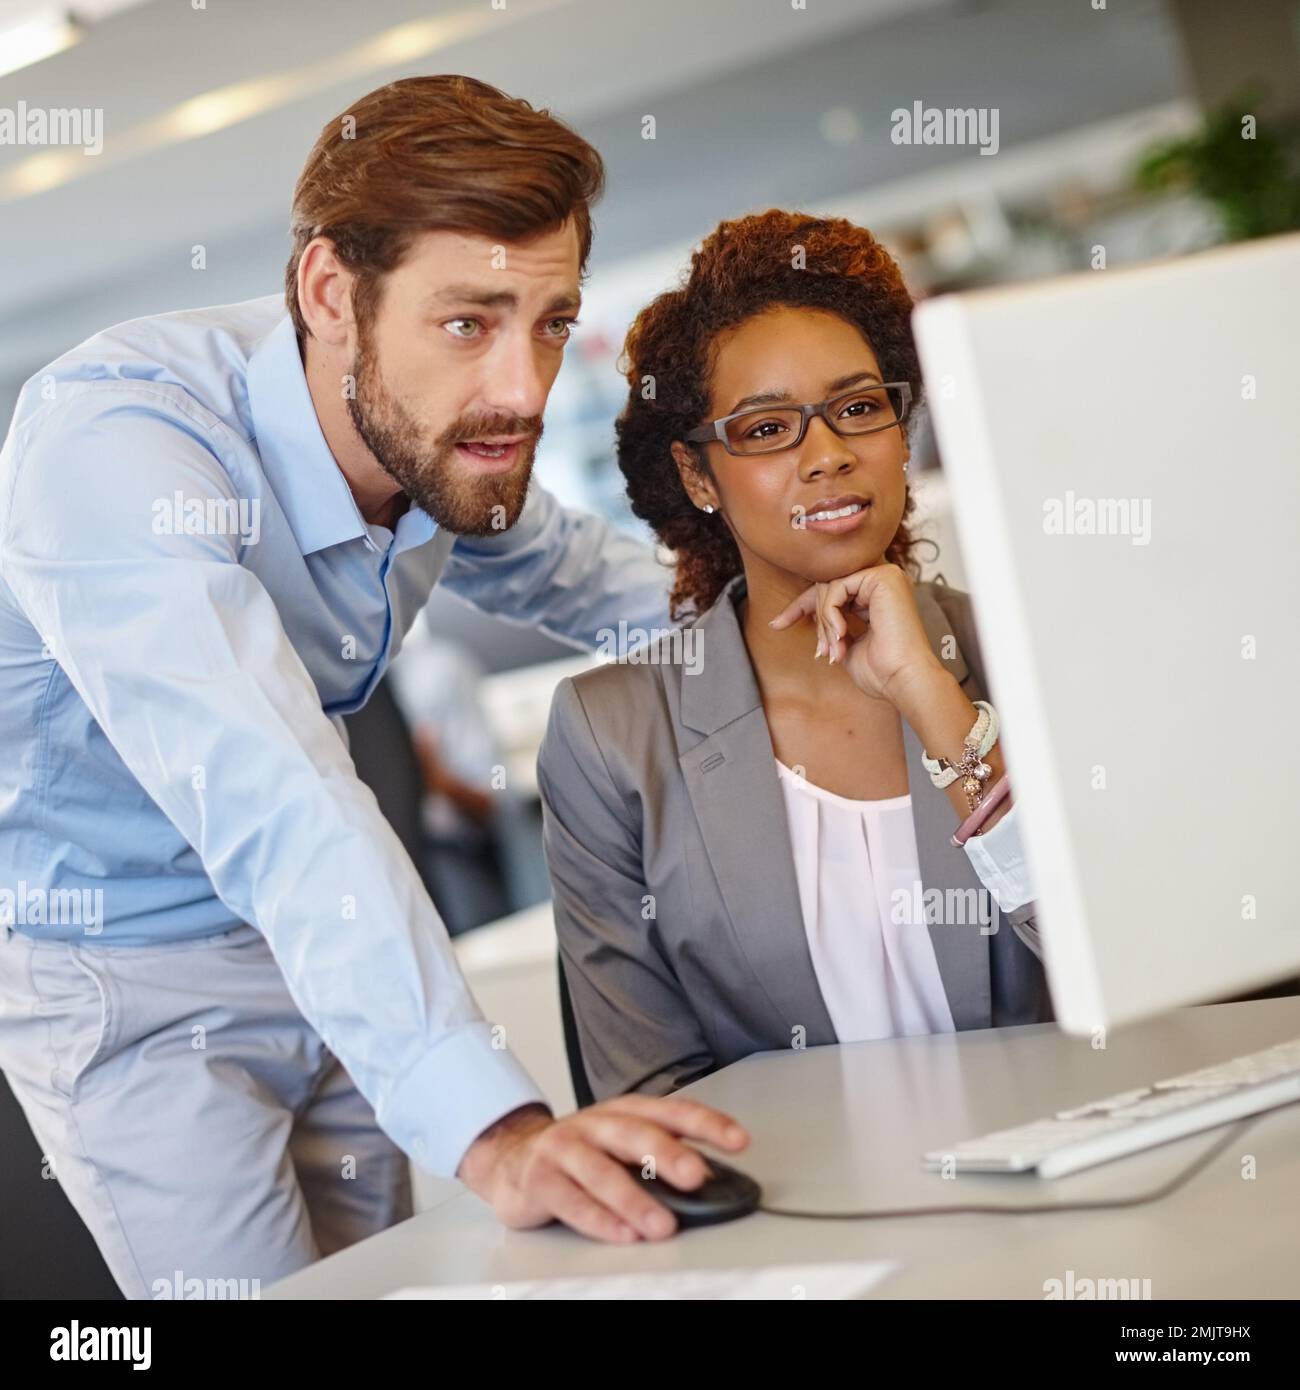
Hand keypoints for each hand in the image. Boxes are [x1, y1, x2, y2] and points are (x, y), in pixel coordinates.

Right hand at [456, 1098, 749, 1242]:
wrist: (511, 1157)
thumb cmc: (579, 1153)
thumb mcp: (620, 1143)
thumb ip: (659, 1155)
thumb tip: (715, 1178)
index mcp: (622, 1111)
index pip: (670, 1111)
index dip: (706, 1123)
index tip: (739, 1140)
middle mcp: (594, 1124)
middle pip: (633, 1133)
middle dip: (667, 1153)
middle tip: (697, 1175)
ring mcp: (563, 1149)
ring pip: (601, 1171)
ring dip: (634, 1199)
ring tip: (662, 1225)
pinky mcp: (539, 1179)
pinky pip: (571, 1201)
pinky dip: (599, 1220)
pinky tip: (622, 1234)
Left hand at [769, 562, 943, 705]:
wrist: (904, 680)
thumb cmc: (882, 672)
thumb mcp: (847, 645)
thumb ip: (833, 626)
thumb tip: (811, 615)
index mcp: (878, 595)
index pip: (832, 591)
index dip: (800, 607)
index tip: (776, 625)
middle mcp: (884, 580)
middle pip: (827, 586)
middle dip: (814, 618)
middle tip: (821, 650)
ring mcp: (886, 576)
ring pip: (830, 587)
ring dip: (824, 622)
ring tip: (834, 648)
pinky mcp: (883, 577)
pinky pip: (837, 587)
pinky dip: (830, 613)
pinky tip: (841, 635)